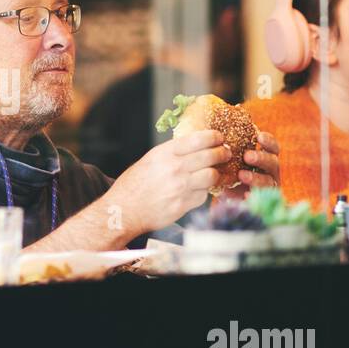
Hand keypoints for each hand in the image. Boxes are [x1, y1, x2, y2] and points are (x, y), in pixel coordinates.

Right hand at [106, 129, 228, 235]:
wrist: (123, 211)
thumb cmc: (133, 185)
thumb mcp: (149, 160)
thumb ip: (171, 153)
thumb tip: (193, 147)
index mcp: (164, 153)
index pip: (198, 139)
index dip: (213, 137)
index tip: (219, 137)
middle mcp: (174, 168)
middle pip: (210, 157)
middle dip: (222, 153)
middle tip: (225, 153)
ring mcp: (180, 188)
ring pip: (211, 176)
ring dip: (215, 174)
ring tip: (213, 173)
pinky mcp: (183, 205)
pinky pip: (203, 195)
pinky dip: (202, 192)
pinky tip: (196, 191)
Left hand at [223, 130, 279, 198]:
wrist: (225, 196)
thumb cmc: (229, 170)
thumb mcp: (230, 158)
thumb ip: (229, 147)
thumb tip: (215, 131)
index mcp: (266, 157)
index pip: (273, 147)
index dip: (268, 141)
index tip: (259, 136)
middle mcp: (270, 172)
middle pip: (273, 163)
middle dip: (261, 158)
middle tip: (247, 156)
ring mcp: (268, 187)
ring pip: (268, 181)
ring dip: (256, 177)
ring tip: (241, 175)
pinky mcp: (262, 202)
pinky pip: (261, 200)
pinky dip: (254, 197)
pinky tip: (245, 195)